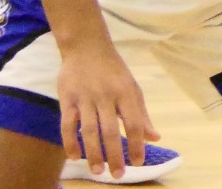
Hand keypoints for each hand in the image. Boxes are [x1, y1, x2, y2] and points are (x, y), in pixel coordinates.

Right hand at [56, 41, 156, 179]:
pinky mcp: (67, 99)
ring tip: (98, 171)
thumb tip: (155, 138)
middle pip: (111, 131)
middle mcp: (107, 96)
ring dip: (93, 153)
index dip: (136, 144)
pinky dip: (70, 141)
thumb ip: (142, 115)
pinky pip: (67, 124)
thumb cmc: (113, 71)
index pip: (134, 123)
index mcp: (127, 92)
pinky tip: (75, 156)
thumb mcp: (132, 89)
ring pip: (89, 130)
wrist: (87, 46)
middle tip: (118, 175)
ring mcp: (85, 98)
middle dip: (115, 155)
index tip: (138, 162)